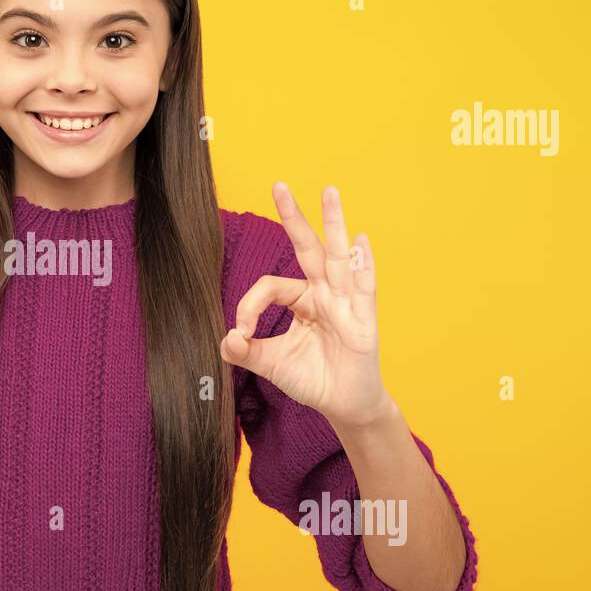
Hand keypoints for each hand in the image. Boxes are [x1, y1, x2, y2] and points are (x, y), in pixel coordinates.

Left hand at [220, 182, 393, 429]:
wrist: (343, 405)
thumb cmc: (312, 378)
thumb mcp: (272, 364)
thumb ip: (246, 352)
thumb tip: (226, 339)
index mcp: (301, 300)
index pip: (271, 287)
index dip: (250, 305)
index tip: (241, 334)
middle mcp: (324, 294)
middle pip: (307, 248)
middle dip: (293, 217)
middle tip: (278, 185)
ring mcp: (346, 303)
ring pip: (337, 258)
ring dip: (334, 224)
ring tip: (329, 192)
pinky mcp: (364, 321)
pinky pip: (364, 288)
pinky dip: (363, 265)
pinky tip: (360, 242)